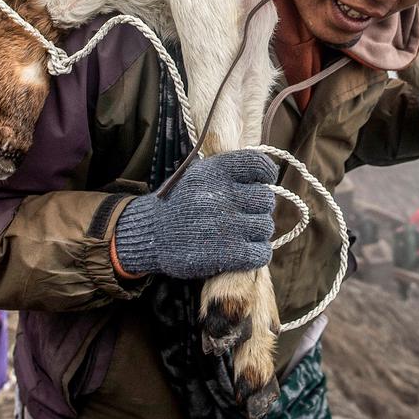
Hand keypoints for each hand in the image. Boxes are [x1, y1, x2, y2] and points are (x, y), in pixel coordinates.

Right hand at [113, 149, 276, 278]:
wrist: (150, 235)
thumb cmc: (180, 203)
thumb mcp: (198, 175)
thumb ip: (229, 172)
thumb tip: (267, 177)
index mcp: (215, 171)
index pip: (259, 164)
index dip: (267, 174)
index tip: (262, 182)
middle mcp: (221, 195)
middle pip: (266, 198)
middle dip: (258, 207)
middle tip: (244, 213)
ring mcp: (226, 225)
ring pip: (265, 226)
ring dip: (256, 231)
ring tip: (240, 232)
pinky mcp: (228, 254)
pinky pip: (261, 252)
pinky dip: (257, 253)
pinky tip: (245, 250)